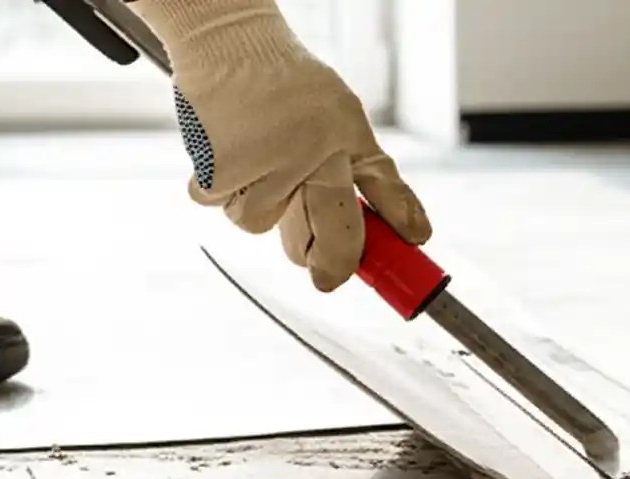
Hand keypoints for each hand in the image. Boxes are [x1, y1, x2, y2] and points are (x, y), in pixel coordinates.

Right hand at [129, 0, 431, 290]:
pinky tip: (237, 154)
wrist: (233, 46)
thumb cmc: (298, 90)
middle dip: (311, 252)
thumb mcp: (354, 129)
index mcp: (337, 155)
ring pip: (260, 228)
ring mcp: (253, 172)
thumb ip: (383, 186)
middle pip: (303, 247)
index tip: (341, 280)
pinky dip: (226, 188)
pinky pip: (222, 206)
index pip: (349, 231)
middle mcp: (297, 165)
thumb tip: (418, 234)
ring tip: (267, 163)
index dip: (349, 265)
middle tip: (311, 232)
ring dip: (264, 209)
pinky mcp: (212, 172)